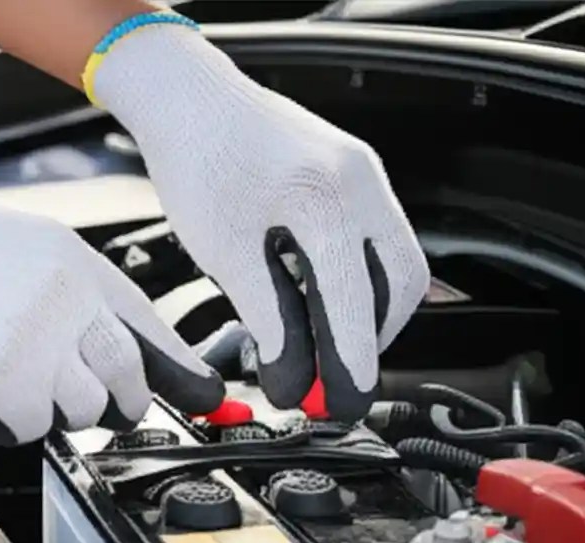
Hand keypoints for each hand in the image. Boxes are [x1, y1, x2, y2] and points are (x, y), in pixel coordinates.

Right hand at [0, 152, 223, 444]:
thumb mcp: (6, 245)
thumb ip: (54, 287)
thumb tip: (85, 335)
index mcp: (70, 259)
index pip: (145, 319)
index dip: (174, 362)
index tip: (201, 390)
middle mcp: (67, 298)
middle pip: (127, 372)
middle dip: (123, 401)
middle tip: (112, 411)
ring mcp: (40, 341)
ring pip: (84, 406)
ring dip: (55, 410)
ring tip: (14, 389)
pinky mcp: (6, 383)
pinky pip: (32, 426)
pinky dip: (8, 423)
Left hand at [95, 25, 429, 420]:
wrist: (186, 96)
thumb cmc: (196, 160)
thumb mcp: (225, 252)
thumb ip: (267, 319)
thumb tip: (292, 377)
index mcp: (326, 200)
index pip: (356, 306)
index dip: (352, 365)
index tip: (343, 404)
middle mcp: (360, 182)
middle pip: (399, 285)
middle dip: (373, 338)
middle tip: (335, 374)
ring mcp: (362, 172)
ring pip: (393, 261)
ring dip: (367, 309)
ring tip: (324, 341)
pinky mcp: (351, 171)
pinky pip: (374, 235)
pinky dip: (356, 275)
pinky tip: (321, 295)